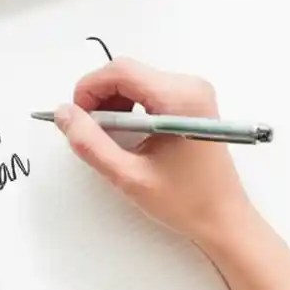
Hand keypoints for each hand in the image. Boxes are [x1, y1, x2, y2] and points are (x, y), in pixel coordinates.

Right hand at [54, 58, 253, 243]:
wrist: (224, 218)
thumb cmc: (186, 201)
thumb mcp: (129, 176)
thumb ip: (90, 143)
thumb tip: (64, 114)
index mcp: (179, 98)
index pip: (120, 71)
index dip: (89, 89)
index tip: (76, 117)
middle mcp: (189, 86)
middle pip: (126, 72)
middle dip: (100, 98)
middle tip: (90, 131)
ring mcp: (193, 92)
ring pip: (135, 80)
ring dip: (113, 103)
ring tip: (109, 137)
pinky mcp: (191, 101)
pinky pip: (148, 90)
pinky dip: (129, 106)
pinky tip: (127, 133)